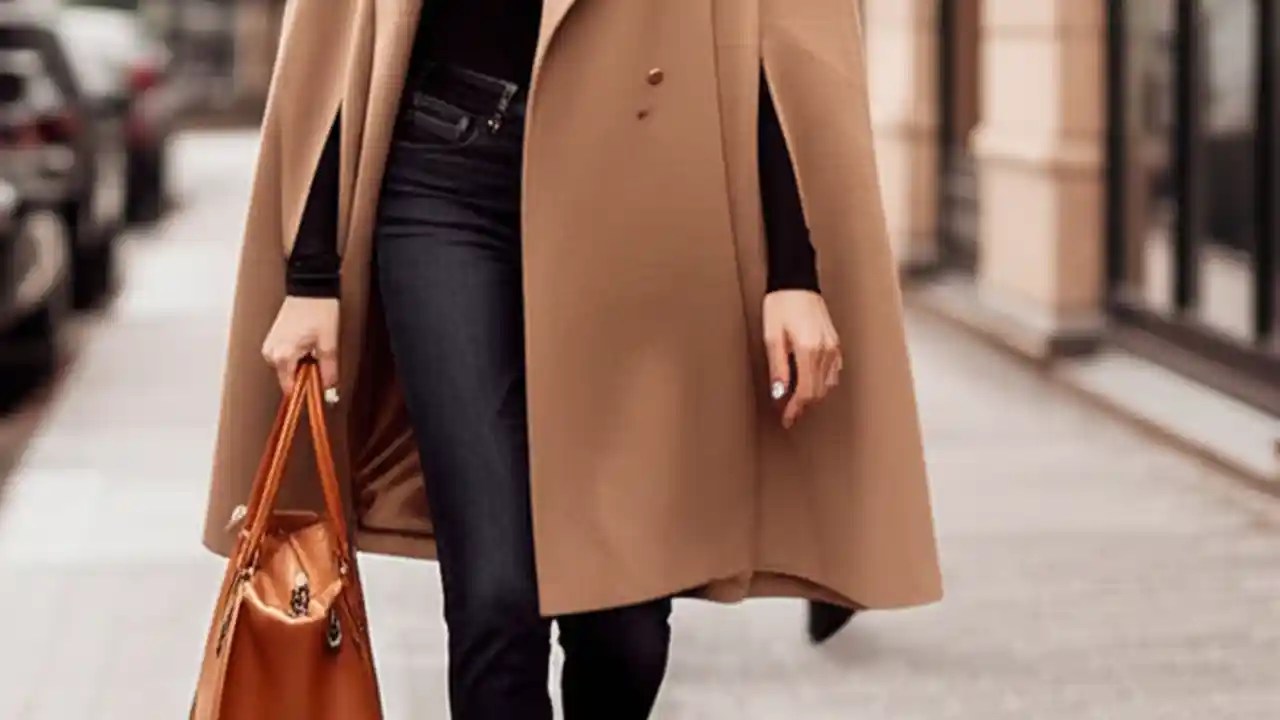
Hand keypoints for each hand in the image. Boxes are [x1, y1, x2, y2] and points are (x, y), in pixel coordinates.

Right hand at [261, 296, 339, 396]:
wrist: (310, 287)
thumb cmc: (319, 310)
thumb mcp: (329, 344)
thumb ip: (328, 370)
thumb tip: (329, 389)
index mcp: (282, 356)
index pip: (290, 388)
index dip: (306, 390)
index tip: (319, 388)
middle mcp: (271, 353)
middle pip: (289, 377)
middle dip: (306, 373)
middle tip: (320, 358)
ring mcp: (269, 345)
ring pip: (288, 367)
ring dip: (302, 363)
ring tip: (314, 346)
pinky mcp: (272, 338)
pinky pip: (284, 356)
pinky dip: (297, 354)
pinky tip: (307, 342)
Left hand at [762, 290, 841, 428]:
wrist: (796, 281)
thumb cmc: (780, 305)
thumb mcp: (772, 337)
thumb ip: (778, 368)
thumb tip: (779, 393)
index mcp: (809, 350)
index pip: (806, 391)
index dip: (795, 409)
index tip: (786, 419)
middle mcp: (825, 351)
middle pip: (818, 391)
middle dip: (803, 406)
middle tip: (789, 415)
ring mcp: (833, 346)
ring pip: (827, 384)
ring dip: (813, 395)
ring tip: (797, 402)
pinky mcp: (835, 342)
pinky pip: (834, 371)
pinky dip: (823, 382)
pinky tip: (811, 383)